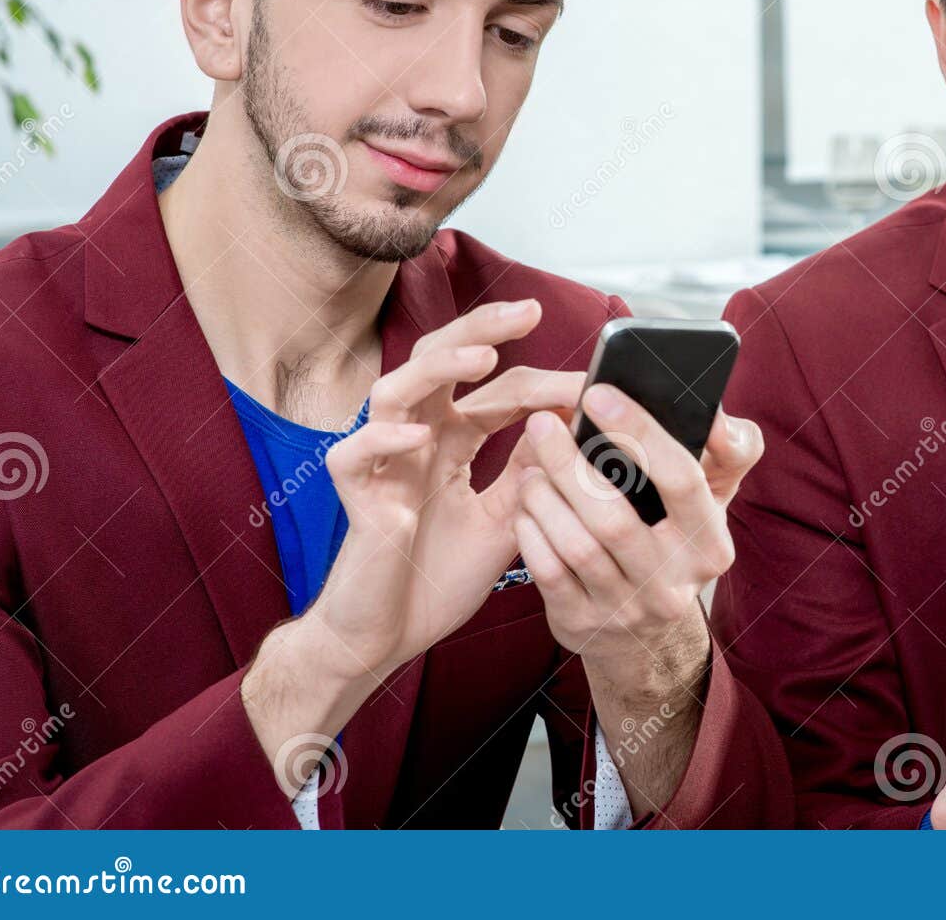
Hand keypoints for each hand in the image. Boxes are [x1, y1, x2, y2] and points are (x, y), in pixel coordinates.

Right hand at [241, 300, 582, 795]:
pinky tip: (417, 435)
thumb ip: (530, 472)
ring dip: (438, 369)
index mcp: (453, 440)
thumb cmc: (439, 575)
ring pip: (395, 389)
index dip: (541, 380)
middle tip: (529, 311)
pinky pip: (354, 453)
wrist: (389, 634)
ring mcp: (381, 461)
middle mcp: (416, 438)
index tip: (590, 380)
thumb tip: (575, 427)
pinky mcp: (354, 496)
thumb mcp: (504, 517)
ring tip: (482, 358)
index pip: (496, 390)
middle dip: (482, 330)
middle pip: (440, 362)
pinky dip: (383, 439)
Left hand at [512, 385, 761, 673]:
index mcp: (711, 545)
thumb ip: (729, 451)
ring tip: (531, 463)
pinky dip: (531, 531)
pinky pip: (548, 573)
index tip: (597, 394)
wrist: (643, 634)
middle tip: (540, 423)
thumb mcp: (712, 498)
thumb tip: (714, 416)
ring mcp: (627, 611)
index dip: (639, 433)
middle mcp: (673, 584)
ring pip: (576, 545)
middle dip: (571, 464)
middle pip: (615, 518)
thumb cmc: (675, 537)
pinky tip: (524, 504)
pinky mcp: (584, 625)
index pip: (682, 481)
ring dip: (544, 496)